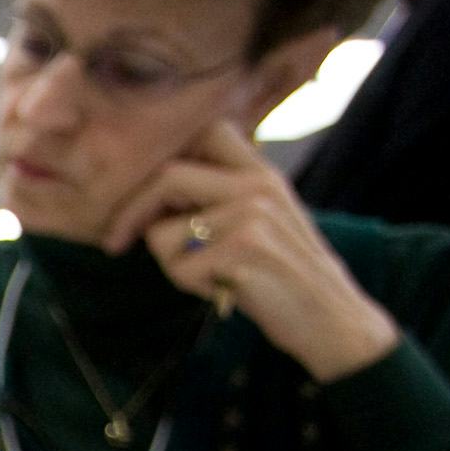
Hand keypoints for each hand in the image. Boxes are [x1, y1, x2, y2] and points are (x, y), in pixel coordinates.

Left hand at [101, 121, 400, 382]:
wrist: (333, 319)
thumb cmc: (281, 277)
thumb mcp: (258, 223)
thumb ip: (216, 198)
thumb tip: (143, 195)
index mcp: (260, 173)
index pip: (204, 131)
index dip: (161, 156)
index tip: (138, 192)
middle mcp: (257, 184)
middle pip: (166, 176)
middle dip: (130, 213)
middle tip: (115, 242)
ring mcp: (252, 213)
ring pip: (163, 231)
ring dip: (171, 264)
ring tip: (210, 278)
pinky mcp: (244, 248)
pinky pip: (178, 266)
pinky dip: (189, 286)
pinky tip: (223, 292)